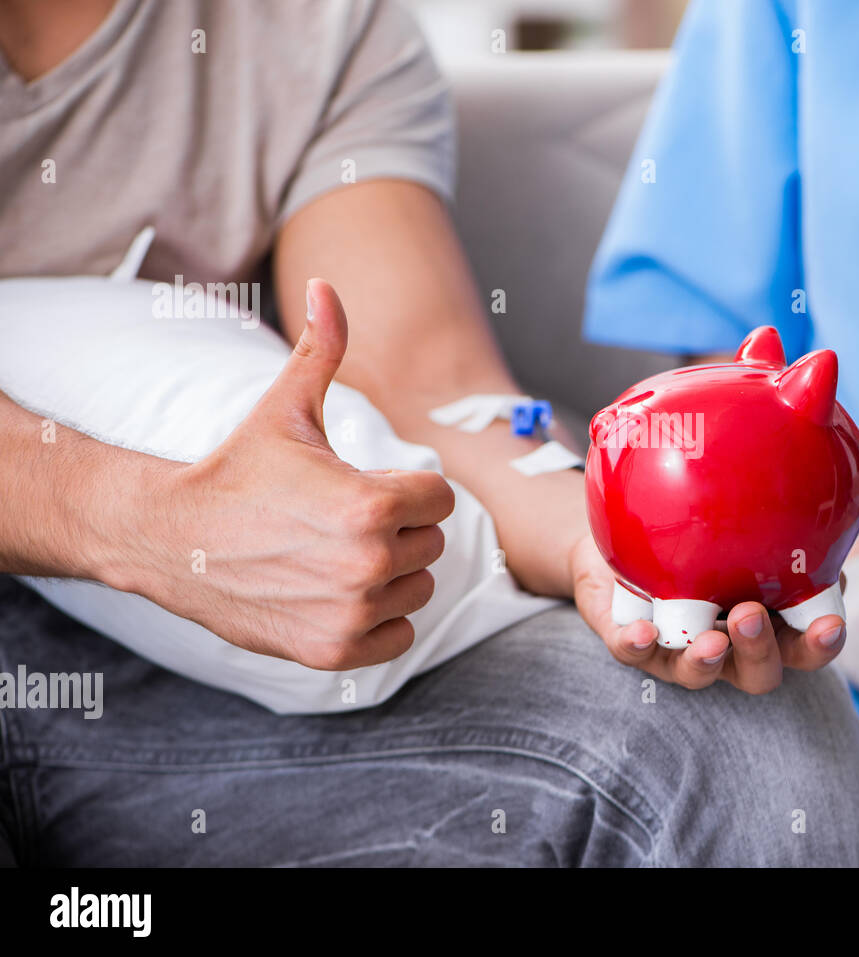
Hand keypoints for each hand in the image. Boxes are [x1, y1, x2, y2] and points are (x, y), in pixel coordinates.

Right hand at [118, 279, 453, 669]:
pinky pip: (399, 638)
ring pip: (418, 590)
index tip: (364, 486)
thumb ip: (322, 349)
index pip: (440, 499)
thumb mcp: (285, 409)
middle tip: (341, 522)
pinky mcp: (334, 651)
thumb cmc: (237, 470)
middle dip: (398, 530)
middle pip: (431, 544)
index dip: (406, 489)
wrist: (169, 538)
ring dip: (390, 575)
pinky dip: (378, 621)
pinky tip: (336, 594)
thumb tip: (327, 285)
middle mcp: (368, 564)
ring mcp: (352, 613)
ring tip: (335, 555)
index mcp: (372, 505)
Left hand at [568, 534, 846, 693]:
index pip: (805, 646)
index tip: (829, 623)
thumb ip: (784, 521)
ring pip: (697, 674)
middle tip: (750, 615)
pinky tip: (643, 633)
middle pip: (758, 674)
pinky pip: (631, 653)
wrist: (630, 523)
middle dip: (759, 651)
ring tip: (711, 640)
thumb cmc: (705, 527)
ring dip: (706, 661)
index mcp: (768, 622)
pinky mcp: (629, 639)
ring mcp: (678, 649)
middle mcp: (727, 646)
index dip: (821, 643)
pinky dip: (637, 646)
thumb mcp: (747, 519)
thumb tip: (817, 506)